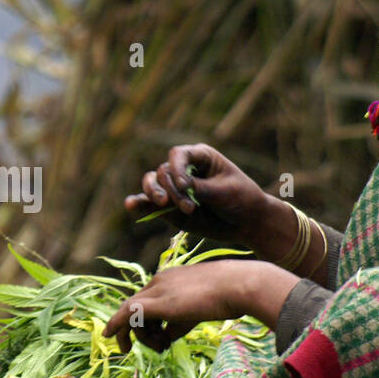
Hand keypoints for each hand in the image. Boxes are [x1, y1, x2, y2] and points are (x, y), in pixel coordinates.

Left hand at [102, 262, 246, 353]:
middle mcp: (159, 280)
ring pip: (131, 313)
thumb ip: (179, 321)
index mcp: (170, 278)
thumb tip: (166, 336)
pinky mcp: (157, 302)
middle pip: (137, 307)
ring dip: (141, 336)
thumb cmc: (228, 296)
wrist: (239, 285)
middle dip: (142, 330)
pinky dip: (115, 324)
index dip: (146, 321)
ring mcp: (157, 290)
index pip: (148, 300)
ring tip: (162, 346)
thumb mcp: (199, 309)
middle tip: (160, 347)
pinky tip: (109, 336)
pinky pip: (127, 312)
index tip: (155, 337)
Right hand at [125, 143, 269, 245]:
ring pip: (152, 184)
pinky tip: (131, 204)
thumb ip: (201, 189)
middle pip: (163, 172)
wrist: (247, 222)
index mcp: (200, 157)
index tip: (186, 186)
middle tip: (189, 208)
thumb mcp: (225, 192)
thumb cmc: (242, 199)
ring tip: (162, 205)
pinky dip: (139, 203)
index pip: (177, 155)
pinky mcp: (170, 208)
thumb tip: (177, 187)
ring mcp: (175, 189)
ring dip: (153, 194)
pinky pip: (150, 204)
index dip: (177, 169)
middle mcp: (183, 170)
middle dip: (172, 190)